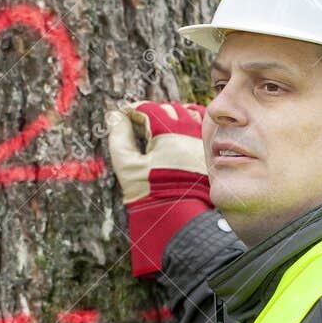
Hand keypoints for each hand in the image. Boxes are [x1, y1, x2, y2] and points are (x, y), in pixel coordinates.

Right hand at [104, 101, 212, 277]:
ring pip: (186, 112)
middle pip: (166, 108)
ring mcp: (200, 138)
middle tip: (137, 123)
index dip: (132, 109)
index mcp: (167, 132)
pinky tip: (178, 131)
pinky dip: (188, 121)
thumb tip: (115, 116)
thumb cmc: (151, 191)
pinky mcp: (207, 148)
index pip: (147, 108)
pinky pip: (200, 124)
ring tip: (157, 126)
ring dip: (170, 114)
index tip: (123, 115)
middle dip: (150, 112)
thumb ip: (119, 137)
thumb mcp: (127, 165)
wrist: (180, 214)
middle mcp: (188, 131)